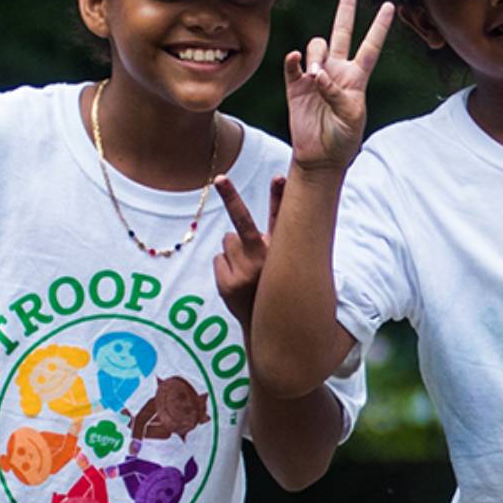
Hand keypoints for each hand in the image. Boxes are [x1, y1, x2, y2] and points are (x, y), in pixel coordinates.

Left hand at [213, 175, 284, 330]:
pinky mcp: (227, 284)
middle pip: (242, 222)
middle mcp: (265, 260)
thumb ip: (279, 228)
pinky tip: (236, 281)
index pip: (281, 219)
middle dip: (230, 196)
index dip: (280, 196)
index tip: (279, 176)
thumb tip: (279, 188)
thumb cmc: (274, 282)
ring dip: (234, 251)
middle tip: (221, 178)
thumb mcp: (283, 258)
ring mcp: (244, 273)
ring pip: (227, 240)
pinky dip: (225, 267)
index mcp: (282, 251)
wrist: (264, 326)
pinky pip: (218, 259)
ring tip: (247, 270)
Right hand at [284, 0, 393, 170]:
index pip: (371, 45)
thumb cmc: (343, 139)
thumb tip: (318, 74)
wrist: (320, 158)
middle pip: (342, 31)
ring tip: (315, 77)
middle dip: (346, 7)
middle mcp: (337, 70)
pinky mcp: (295, 85)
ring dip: (315, 56)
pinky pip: (292, 65)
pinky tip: (296, 61)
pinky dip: (293, 60)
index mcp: (357, 77)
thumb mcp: (351, 117)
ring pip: (315, 46)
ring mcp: (315, 76)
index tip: (389, 5)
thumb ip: (337, 92)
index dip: (380, 26)